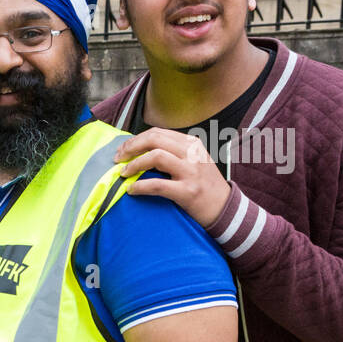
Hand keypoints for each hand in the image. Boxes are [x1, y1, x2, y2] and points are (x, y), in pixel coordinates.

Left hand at [115, 128, 230, 227]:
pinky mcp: (188, 191)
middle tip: (118, 158)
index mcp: (191, 144)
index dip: (136, 140)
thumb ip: (173, 153)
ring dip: (134, 164)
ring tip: (123, 173)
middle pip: (155, 139)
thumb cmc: (203, 185)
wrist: (224, 208)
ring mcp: (191, 172)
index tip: (122, 150)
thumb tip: (140, 150)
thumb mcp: (193, 161)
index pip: (158, 133)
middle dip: (131, 147)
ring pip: (156, 157)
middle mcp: (192, 154)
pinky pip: (157, 185)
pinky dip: (140, 186)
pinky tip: (131, 190)